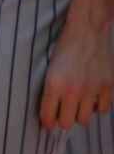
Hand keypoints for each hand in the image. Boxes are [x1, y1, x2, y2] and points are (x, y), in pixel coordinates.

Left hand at [40, 15, 113, 130]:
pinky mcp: (107, 88)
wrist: (87, 30)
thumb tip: (51, 111)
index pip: (48, 116)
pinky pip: (102, 110)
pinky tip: (91, 99)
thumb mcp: (49, 67)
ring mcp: (91, 90)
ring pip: (84, 120)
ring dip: (79, 114)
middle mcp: (72, 90)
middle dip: (62, 120)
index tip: (48, 122)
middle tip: (62, 113)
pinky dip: (96, 107)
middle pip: (67, 123)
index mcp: (53, 84)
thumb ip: (50, 89)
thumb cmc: (64, 47)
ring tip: (77, 105)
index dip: (47, 121)